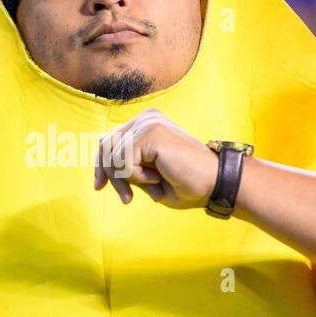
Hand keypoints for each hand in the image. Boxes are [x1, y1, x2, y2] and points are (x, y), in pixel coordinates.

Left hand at [93, 107, 218, 209]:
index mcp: (147, 123)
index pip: (108, 140)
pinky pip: (124, 160)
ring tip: (154, 183)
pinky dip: (138, 177)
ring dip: (129, 179)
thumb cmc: (187, 184)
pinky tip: (158, 176)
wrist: (215, 184)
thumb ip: (127, 166)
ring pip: (113, 155)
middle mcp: (147, 118)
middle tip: (127, 199)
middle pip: (105, 145)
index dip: (101, 165)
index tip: (100, 187)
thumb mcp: (147, 176)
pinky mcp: (151, 131)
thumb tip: (103, 167)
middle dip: (111, 176)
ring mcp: (149, 122)